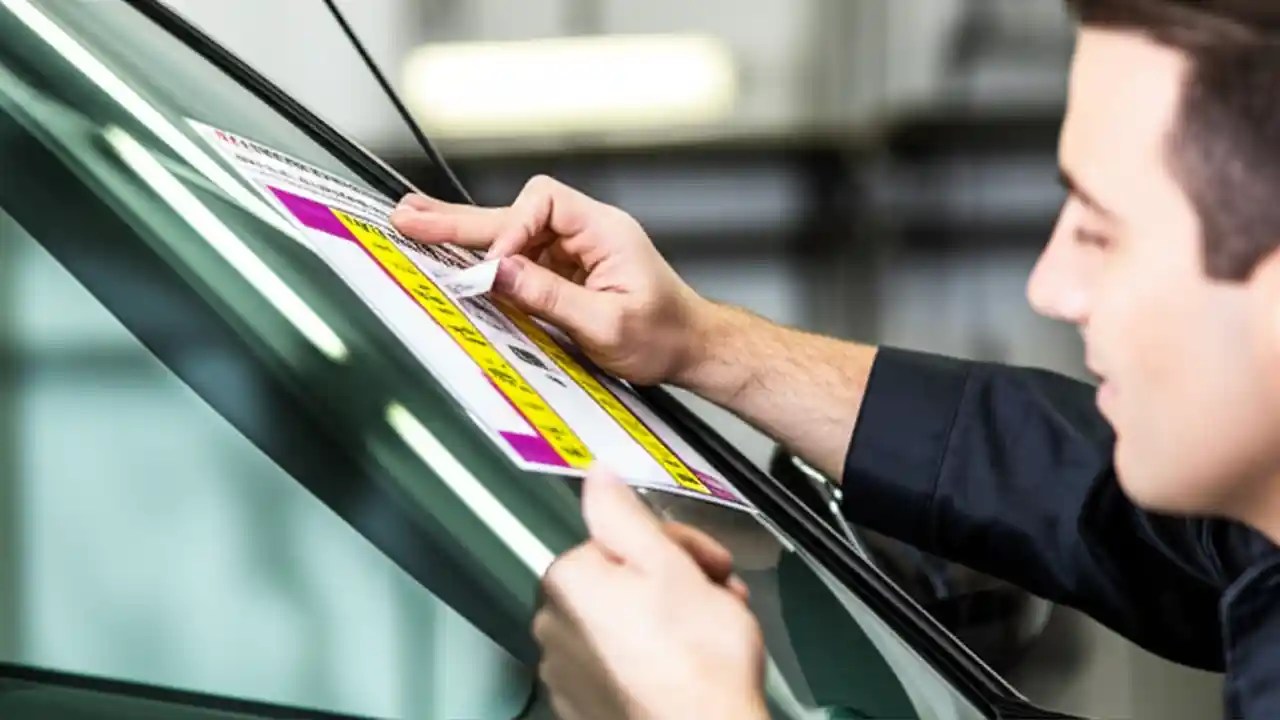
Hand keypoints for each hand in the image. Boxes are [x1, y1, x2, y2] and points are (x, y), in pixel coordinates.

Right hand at [390, 178, 712, 384]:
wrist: (690, 347)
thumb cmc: (665, 334)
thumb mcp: (607, 324)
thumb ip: (550, 298)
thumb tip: (499, 273)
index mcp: (603, 230)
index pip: (543, 204)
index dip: (511, 229)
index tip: (495, 267)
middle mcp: (586, 232)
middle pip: (514, 214)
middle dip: (461, 220)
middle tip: (409, 217)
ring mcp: (573, 251)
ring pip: (509, 233)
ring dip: (463, 233)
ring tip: (413, 223)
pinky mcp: (564, 272)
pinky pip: (517, 259)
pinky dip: (482, 257)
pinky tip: (449, 252)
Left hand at [534, 469, 767, 719]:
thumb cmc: (695, 658)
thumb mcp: (668, 563)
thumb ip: (624, 514)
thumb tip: (596, 473)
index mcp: (566, 580)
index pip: (625, 538)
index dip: (680, 546)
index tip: (712, 565)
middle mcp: (552, 625)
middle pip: (623, 579)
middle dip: (676, 582)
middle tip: (719, 599)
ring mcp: (565, 672)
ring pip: (625, 621)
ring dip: (669, 619)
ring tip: (713, 637)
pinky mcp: (583, 707)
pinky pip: (619, 664)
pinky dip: (651, 659)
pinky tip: (687, 667)